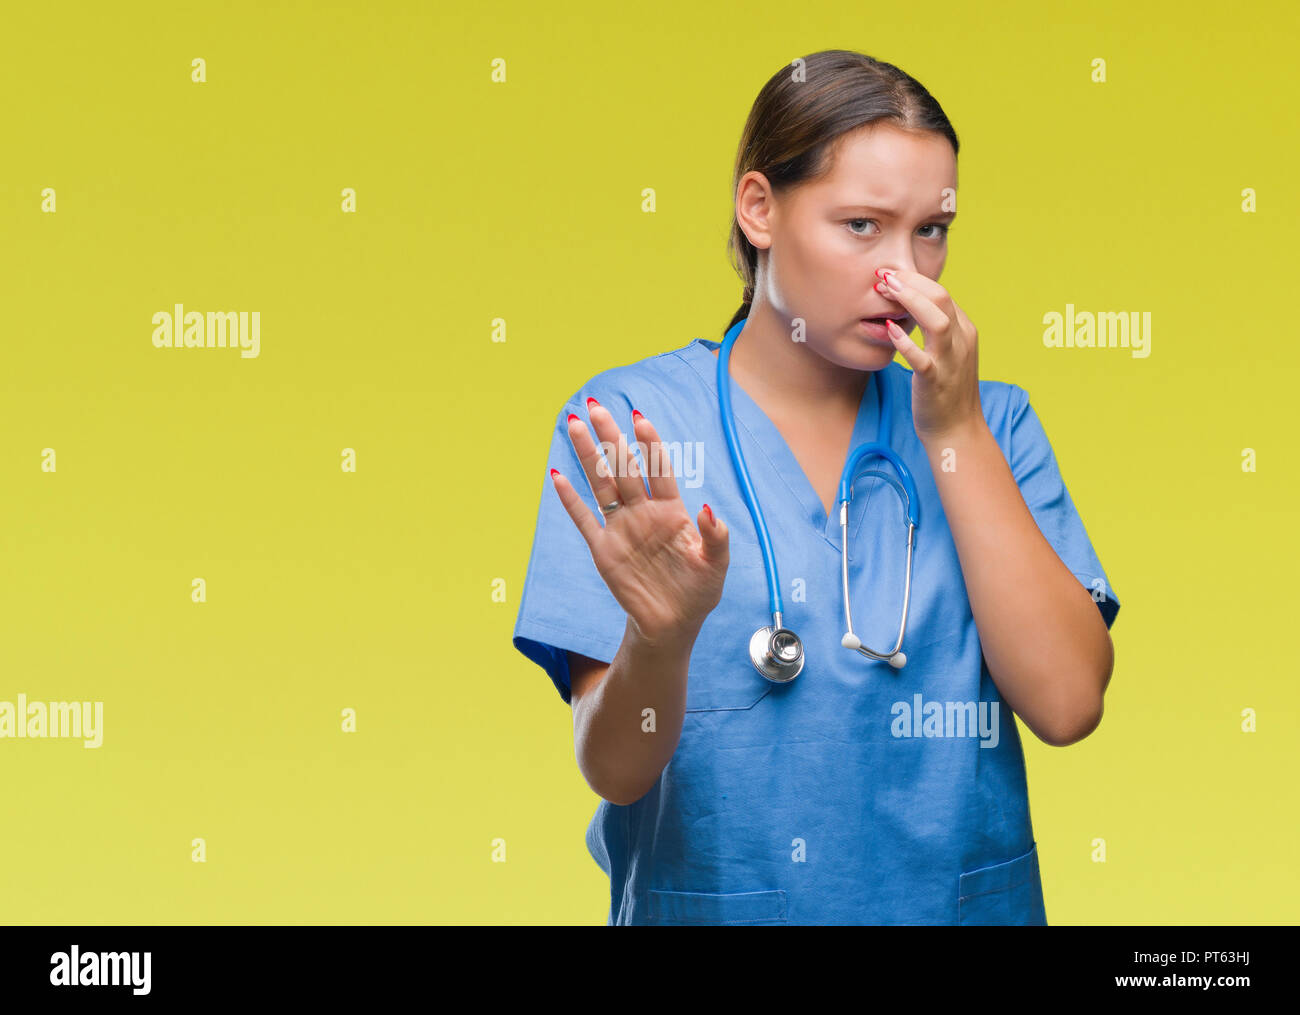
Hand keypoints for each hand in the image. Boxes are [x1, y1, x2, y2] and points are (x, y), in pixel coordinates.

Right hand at [549, 399, 730, 643]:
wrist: (673, 624)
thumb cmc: (698, 591)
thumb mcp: (716, 565)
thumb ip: (716, 536)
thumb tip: (709, 508)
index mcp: (672, 511)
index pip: (658, 469)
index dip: (649, 443)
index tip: (639, 417)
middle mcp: (643, 512)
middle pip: (624, 467)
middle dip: (611, 436)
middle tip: (595, 405)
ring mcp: (621, 528)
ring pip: (601, 484)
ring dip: (588, 456)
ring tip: (573, 424)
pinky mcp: (604, 549)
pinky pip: (584, 519)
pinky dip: (571, 499)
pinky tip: (558, 475)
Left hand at [873, 267, 983, 442]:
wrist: (957, 431)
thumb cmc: (946, 391)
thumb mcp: (948, 353)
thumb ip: (937, 329)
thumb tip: (914, 306)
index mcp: (965, 331)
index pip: (942, 293)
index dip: (915, 280)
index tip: (889, 273)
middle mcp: (961, 342)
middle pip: (941, 298)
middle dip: (911, 282)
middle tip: (883, 274)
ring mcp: (950, 362)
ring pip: (937, 321)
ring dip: (909, 301)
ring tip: (884, 290)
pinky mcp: (935, 382)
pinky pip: (922, 358)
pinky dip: (905, 342)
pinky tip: (888, 329)